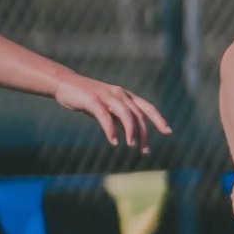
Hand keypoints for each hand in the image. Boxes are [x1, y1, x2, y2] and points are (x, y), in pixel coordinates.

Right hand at [53, 73, 171, 152]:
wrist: (65, 83)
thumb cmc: (87, 97)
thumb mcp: (107, 108)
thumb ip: (119, 118)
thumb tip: (130, 133)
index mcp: (125, 95)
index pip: (147, 107)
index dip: (158, 119)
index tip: (168, 132)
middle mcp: (119, 94)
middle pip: (138, 113)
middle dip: (144, 132)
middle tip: (145, 150)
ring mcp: (106, 95)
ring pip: (126, 113)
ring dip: (131, 130)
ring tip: (132, 145)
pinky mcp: (93, 100)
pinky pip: (105, 116)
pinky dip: (111, 129)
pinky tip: (113, 141)